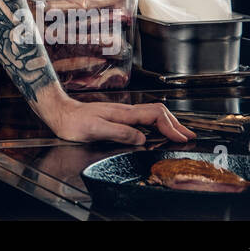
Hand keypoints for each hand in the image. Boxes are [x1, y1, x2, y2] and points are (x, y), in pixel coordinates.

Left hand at [34, 86, 195, 145]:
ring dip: (169, 123)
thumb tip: (141, 139)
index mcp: (123, 113)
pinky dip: (157, 124)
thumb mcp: (95, 130)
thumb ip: (119, 133)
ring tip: (180, 134)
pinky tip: (158, 131)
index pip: (155, 116)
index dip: (170, 127)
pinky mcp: (118, 117)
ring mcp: (122, 113)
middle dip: (175, 124)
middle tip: (189, 136)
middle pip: (158, 112)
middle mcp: (125, 111)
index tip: (180, 139)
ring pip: (152, 114)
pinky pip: (144, 118)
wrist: (60, 113)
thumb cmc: (73, 122)